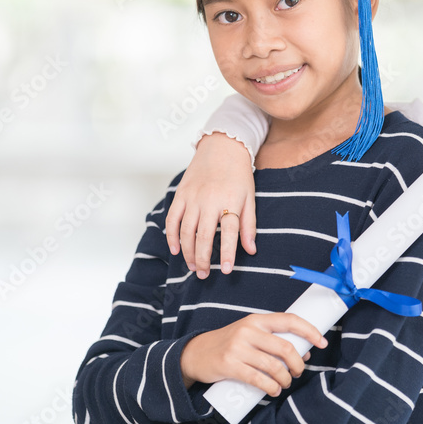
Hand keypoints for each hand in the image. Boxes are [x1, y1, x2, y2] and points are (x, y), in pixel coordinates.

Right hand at [165, 132, 256, 278]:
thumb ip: (249, 225)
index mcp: (230, 201)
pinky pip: (172, 219)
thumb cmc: (238, 175)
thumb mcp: (250, 198)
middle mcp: (210, 201)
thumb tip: (251, 250)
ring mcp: (192, 198)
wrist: (222, 148)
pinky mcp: (180, 195)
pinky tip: (176, 250)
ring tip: (193, 266)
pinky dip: (171, 236)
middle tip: (204, 275)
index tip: (227, 271)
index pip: (229, 233)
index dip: (228, 254)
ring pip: (186, 231)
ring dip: (188, 252)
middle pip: (204, 236)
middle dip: (204, 259)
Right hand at [180, 313, 326, 395]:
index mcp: (257, 320)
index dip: (309, 331)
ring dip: (285, 379)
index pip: (290, 320)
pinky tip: (274, 391)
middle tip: (298, 372)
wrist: (196, 353)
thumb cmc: (230, 343)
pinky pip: (258, 379)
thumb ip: (274, 340)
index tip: (322, 342)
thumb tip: (305, 352)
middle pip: (285, 348)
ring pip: (274, 366)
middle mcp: (248, 330)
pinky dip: (271, 388)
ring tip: (285, 383)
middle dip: (298, 364)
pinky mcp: (229, 365)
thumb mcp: (250, 334)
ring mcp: (238, 348)